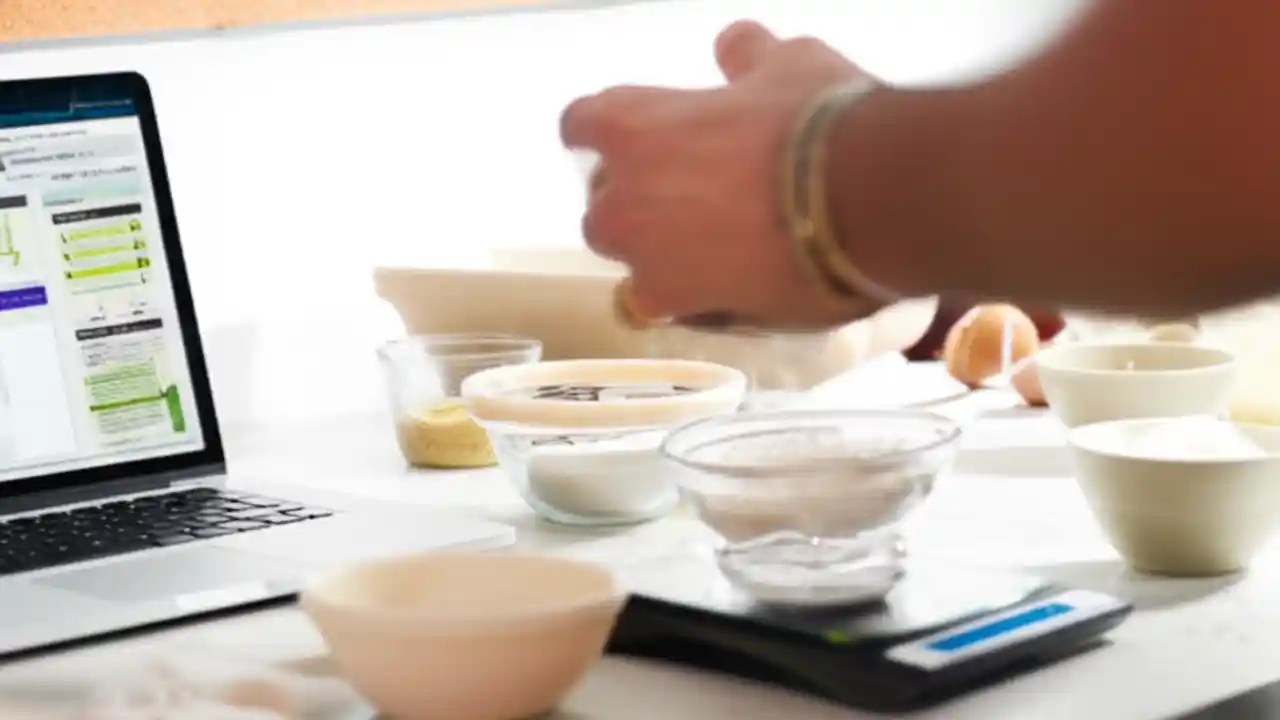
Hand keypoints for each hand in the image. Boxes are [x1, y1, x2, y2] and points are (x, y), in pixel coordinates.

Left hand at [561, 20, 868, 327]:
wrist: (864, 201)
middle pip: (602, 202)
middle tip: (689, 194)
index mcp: (630, 124)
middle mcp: (621, 195)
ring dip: (656, 253)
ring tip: (711, 247)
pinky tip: (727, 285)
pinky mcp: (680, 303)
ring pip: (627, 259)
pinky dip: (688, 295)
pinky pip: (665, 303)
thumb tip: (736, 45)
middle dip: (636, 200)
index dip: (608, 131)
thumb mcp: (787, 64)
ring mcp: (645, 256)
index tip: (635, 136)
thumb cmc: (819, 120)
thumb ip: (747, 56)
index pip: (580, 125)